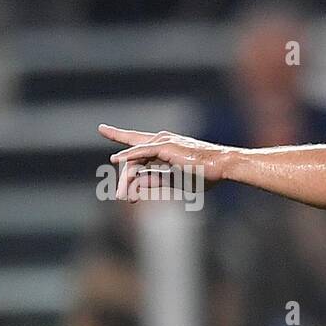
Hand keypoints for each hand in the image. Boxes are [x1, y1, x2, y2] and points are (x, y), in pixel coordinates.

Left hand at [99, 124, 234, 200]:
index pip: (137, 143)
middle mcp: (161, 140)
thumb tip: (137, 184)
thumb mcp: (176, 181)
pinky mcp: (164, 146)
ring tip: (123, 196)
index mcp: (165, 147)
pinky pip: (140, 152)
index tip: (102, 129)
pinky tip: (115, 160)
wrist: (222, 167)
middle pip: (133, 157)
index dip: (119, 138)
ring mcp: (162, 141)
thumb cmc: (206, 174)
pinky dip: (128, 156)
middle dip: (125, 178)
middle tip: (121, 196)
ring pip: (135, 158)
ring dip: (127, 177)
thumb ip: (156, 180)